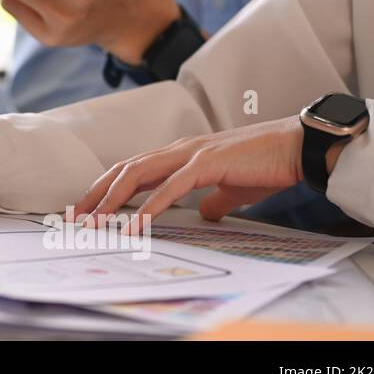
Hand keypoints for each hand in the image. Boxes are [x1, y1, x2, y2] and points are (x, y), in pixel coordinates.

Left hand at [71, 117, 306, 232]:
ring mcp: (191, 154)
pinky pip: (171, 187)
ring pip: (139, 174)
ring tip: (96, 221)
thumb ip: (213, 198)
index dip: (108, 187)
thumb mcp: (232, 189)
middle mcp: (179, 150)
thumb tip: (204, 213)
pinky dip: (150, 208)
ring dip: (113, 199)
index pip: (133, 169)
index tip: (89, 208)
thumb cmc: (266, 165)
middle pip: (125, 170)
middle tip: (77, 216)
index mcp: (181, 154)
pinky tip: (136, 225)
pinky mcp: (208, 163)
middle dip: (98, 193)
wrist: (296, 148)